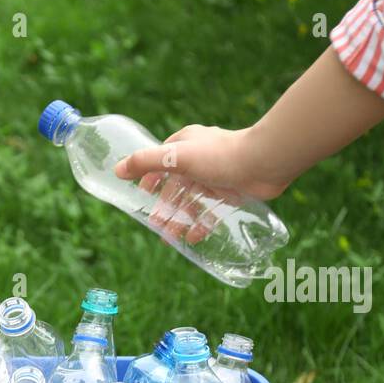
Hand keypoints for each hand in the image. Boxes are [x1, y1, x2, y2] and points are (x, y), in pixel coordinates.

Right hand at [113, 125, 290, 243]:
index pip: (161, 160)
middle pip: (175, 184)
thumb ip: (146, 162)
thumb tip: (118, 170)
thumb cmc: (220, 156)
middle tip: (155, 226)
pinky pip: (211, 210)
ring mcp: (216, 174)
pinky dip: (201, 224)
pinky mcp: (231, 190)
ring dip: (180, 218)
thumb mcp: (177, 157)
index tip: (141, 197)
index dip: (149, 179)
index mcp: (186, 143)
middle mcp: (200, 157)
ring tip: (170, 238)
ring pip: (192, 200)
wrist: (266, 162)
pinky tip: (194, 239)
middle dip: (164, 206)